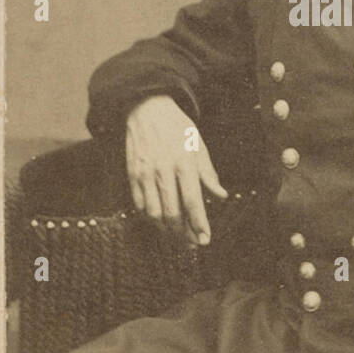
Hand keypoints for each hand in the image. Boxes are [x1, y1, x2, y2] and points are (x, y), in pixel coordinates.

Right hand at [125, 95, 226, 245]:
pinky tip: (160, 222)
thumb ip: (208, 173)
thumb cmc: (177, 127)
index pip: (193, 202)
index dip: (199, 224)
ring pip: (153, 214)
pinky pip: (139, 205)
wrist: (146, 108)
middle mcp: (163, 171)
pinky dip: (150, 218)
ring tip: (177, 237)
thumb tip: (221, 195)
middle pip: (172, 213)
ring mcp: (145, 174)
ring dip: (166, 231)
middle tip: (192, 244)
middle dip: (183, 235)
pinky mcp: (132, 175)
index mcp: (184, 163)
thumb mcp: (198, 145)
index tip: (205, 238)